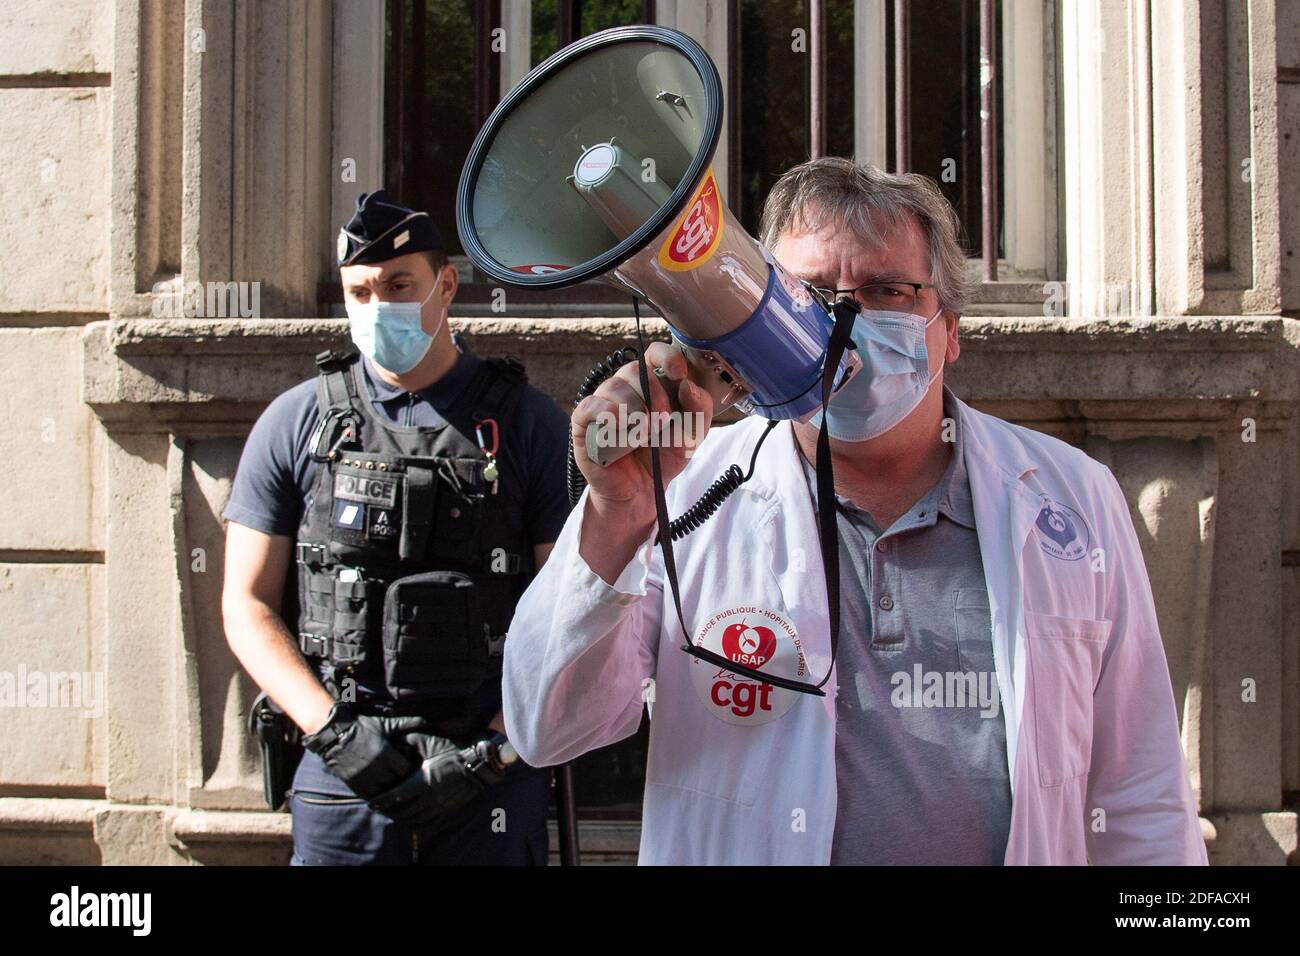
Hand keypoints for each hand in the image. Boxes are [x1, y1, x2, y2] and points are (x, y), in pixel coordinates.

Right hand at [300, 702, 423, 799]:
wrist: (335, 734)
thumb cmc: (362, 727)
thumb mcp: (385, 724)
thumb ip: (406, 724)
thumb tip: (426, 720)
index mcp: (385, 753)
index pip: (406, 770)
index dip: (413, 772)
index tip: (417, 770)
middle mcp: (376, 768)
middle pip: (397, 783)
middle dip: (404, 783)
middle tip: (412, 784)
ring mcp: (364, 778)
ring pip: (384, 793)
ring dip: (392, 792)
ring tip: (400, 792)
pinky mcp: (354, 784)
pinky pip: (370, 797)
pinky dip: (378, 798)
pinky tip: (385, 797)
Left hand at [366, 733, 484, 826]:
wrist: (476, 766)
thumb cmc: (452, 752)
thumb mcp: (430, 743)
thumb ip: (410, 742)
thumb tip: (394, 743)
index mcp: (422, 780)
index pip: (396, 795)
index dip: (381, 800)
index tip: (371, 802)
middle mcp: (429, 796)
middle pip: (401, 811)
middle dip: (387, 810)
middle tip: (377, 807)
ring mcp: (438, 805)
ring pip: (412, 819)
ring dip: (399, 817)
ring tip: (390, 812)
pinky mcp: (445, 810)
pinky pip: (425, 823)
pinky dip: (413, 823)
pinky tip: (407, 818)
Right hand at [570, 341, 713, 531]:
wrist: (642, 491)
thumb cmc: (664, 456)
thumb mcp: (692, 434)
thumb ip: (700, 408)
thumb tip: (687, 385)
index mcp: (652, 383)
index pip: (654, 354)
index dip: (666, 357)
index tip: (679, 374)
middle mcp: (625, 388)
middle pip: (634, 369)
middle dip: (654, 393)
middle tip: (663, 421)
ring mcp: (603, 403)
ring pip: (613, 387)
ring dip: (634, 408)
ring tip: (645, 433)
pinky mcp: (584, 423)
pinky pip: (589, 406)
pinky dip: (605, 411)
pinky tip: (618, 423)